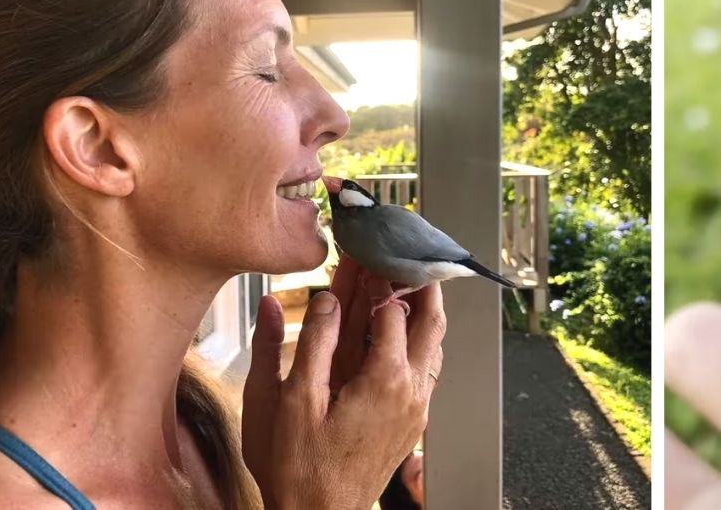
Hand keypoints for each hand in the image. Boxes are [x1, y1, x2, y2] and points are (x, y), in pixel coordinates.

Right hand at [241, 269, 445, 508]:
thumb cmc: (299, 468)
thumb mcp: (287, 401)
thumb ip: (307, 342)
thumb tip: (320, 297)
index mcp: (384, 378)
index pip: (392, 307)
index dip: (377, 275)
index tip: (364, 252)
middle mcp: (411, 388)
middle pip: (431, 319)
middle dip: (416, 281)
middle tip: (401, 253)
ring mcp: (416, 405)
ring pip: (433, 342)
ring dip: (420, 309)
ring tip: (402, 281)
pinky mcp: (411, 419)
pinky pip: (424, 366)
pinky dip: (415, 338)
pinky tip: (397, 329)